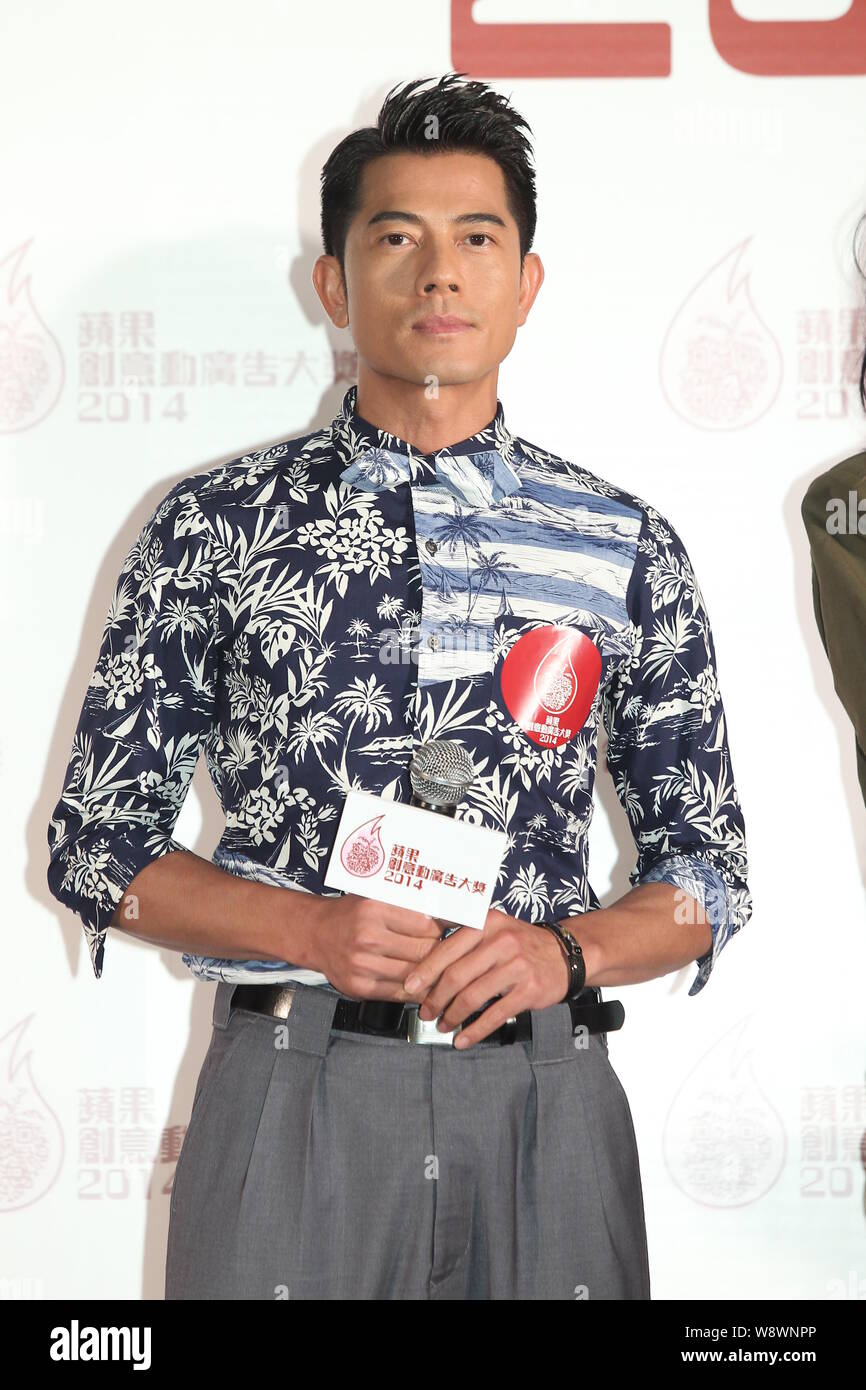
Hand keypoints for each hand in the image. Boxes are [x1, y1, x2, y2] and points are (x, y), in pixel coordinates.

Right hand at [307, 893, 443, 999]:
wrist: (315, 934)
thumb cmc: (349, 915)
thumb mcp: (377, 898)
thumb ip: (408, 906)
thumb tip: (445, 915)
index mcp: (375, 910)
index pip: (426, 926)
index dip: (442, 930)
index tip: (449, 931)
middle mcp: (368, 937)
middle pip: (423, 951)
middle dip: (439, 952)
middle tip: (446, 950)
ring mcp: (363, 965)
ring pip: (414, 975)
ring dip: (429, 973)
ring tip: (437, 967)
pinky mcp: (360, 987)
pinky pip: (399, 994)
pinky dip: (415, 991)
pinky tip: (422, 984)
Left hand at [402, 907, 569, 1048]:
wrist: (565, 953)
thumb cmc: (520, 943)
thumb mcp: (493, 927)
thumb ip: (462, 939)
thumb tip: (423, 964)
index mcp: (485, 922)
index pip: (447, 948)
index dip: (425, 971)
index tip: (409, 988)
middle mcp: (501, 940)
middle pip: (456, 975)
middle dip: (435, 998)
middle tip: (425, 1012)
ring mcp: (517, 965)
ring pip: (473, 997)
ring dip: (452, 1016)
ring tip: (443, 1026)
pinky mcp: (530, 990)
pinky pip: (495, 1014)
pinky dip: (475, 1031)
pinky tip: (463, 1039)